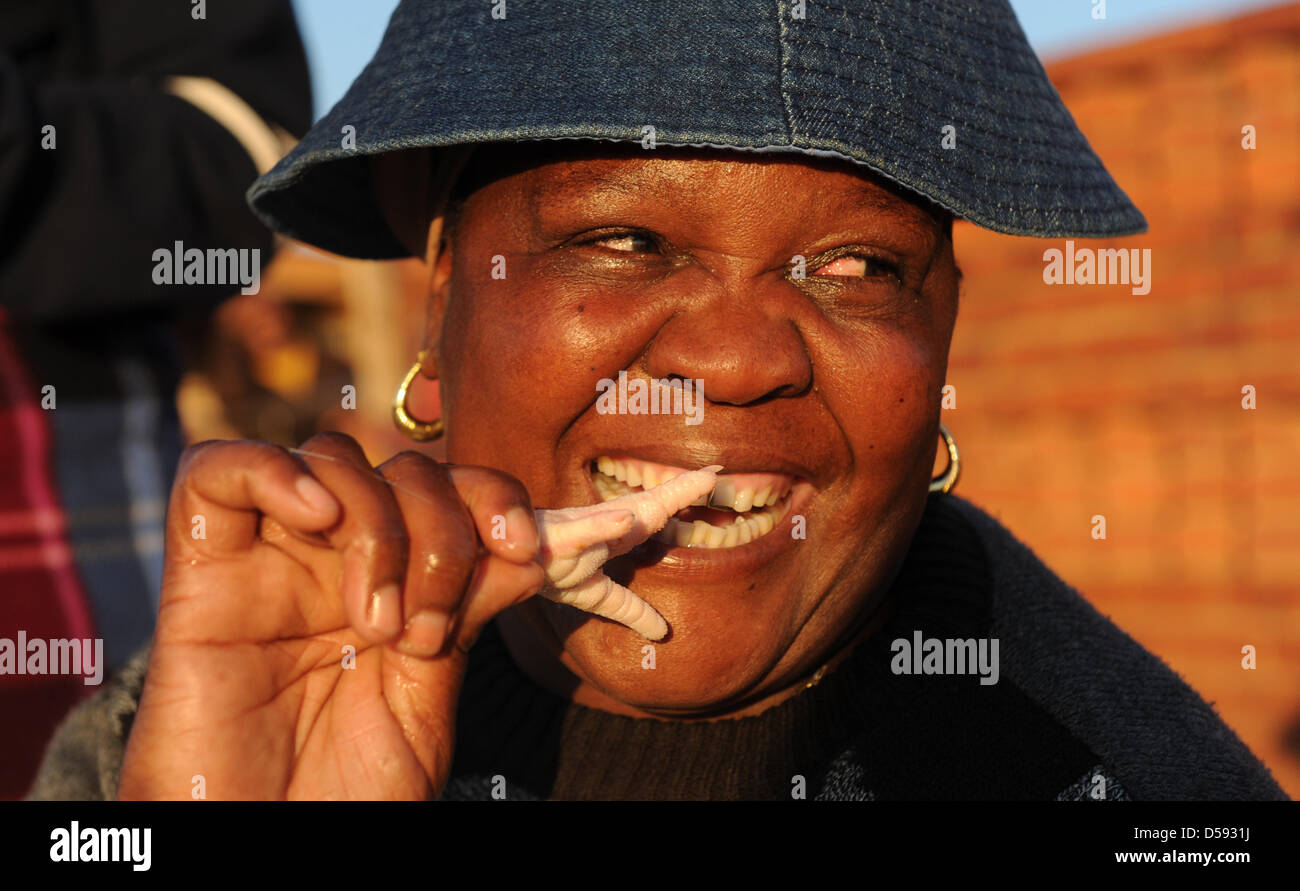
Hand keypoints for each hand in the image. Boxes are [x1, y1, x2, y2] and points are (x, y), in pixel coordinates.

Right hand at [118, 433, 544, 800]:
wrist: (261, 846)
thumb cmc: (342, 796)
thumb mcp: (427, 703)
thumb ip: (467, 619)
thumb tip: (529, 547)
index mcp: (400, 585)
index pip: (452, 491)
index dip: (492, 496)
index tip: (520, 545)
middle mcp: (338, 562)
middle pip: (402, 471)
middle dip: (438, 535)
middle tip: (424, 632)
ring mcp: (271, 560)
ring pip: (331, 458)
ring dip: (375, 522)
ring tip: (373, 622)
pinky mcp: (199, 571)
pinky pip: (215, 473)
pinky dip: (274, 470)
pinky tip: (315, 515)